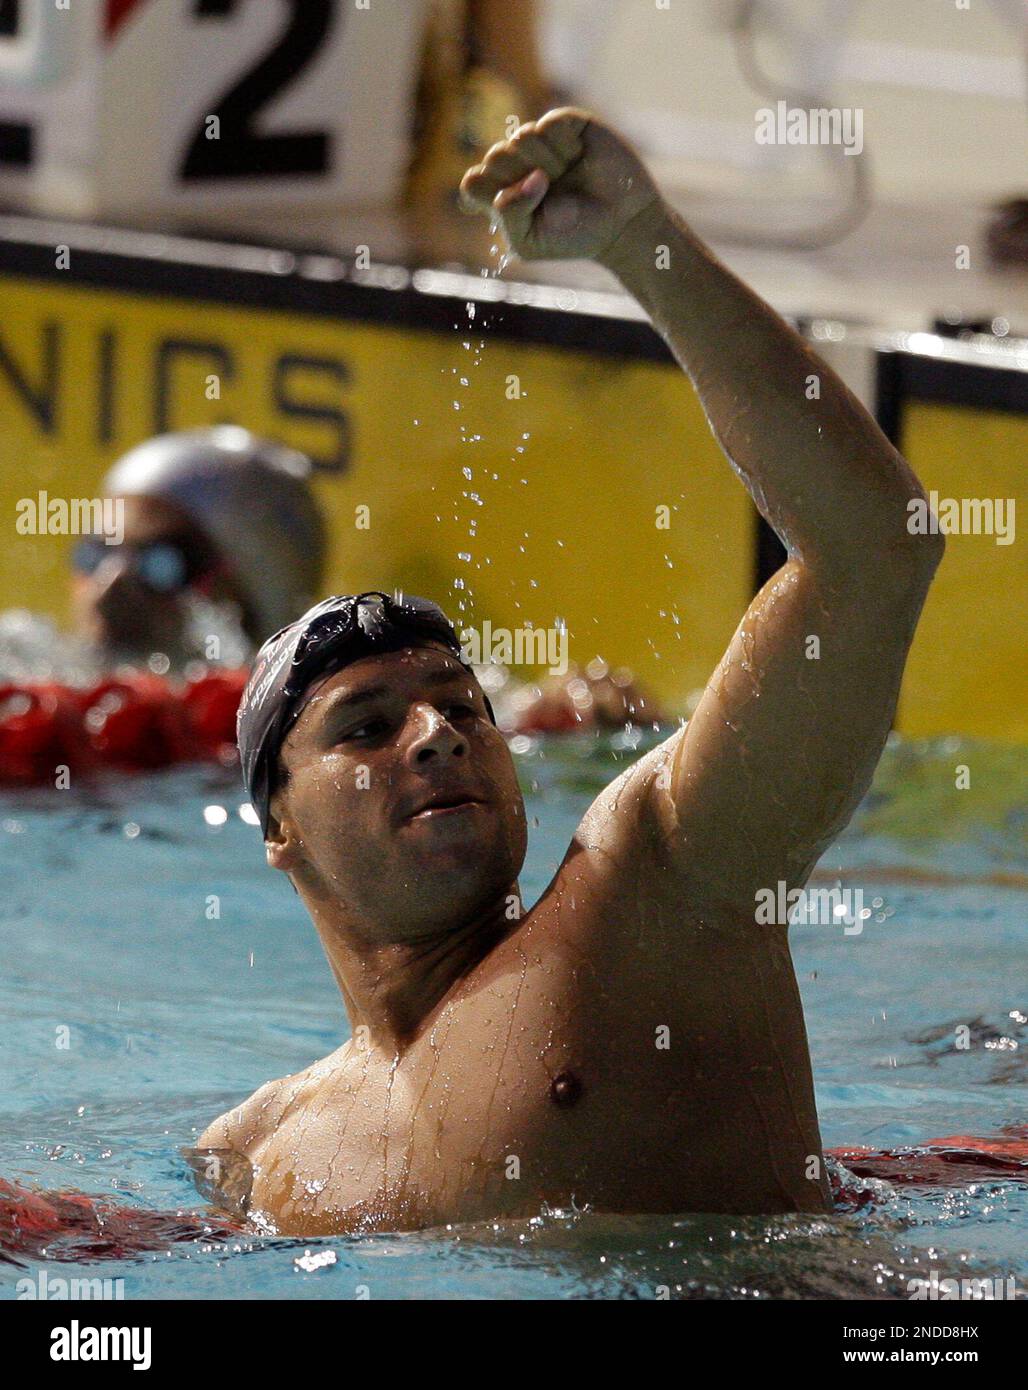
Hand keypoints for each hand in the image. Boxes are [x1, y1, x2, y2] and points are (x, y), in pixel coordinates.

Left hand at [458, 106, 663, 263]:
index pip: (474, 183)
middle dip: (519, 178)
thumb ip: (508, 212)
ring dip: (544, 163)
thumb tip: (529, 175)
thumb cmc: (573, 237)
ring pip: (519, 137)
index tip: (511, 206)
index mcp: (503, 194)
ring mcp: (541, 143)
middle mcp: (519, 165)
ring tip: (564, 176)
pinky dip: (561, 145)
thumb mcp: (529, 241)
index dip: (488, 192)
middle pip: (494, 157)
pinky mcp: (566, 124)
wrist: (621, 224)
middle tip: (546, 193)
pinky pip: (548, 123)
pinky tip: (575, 158)